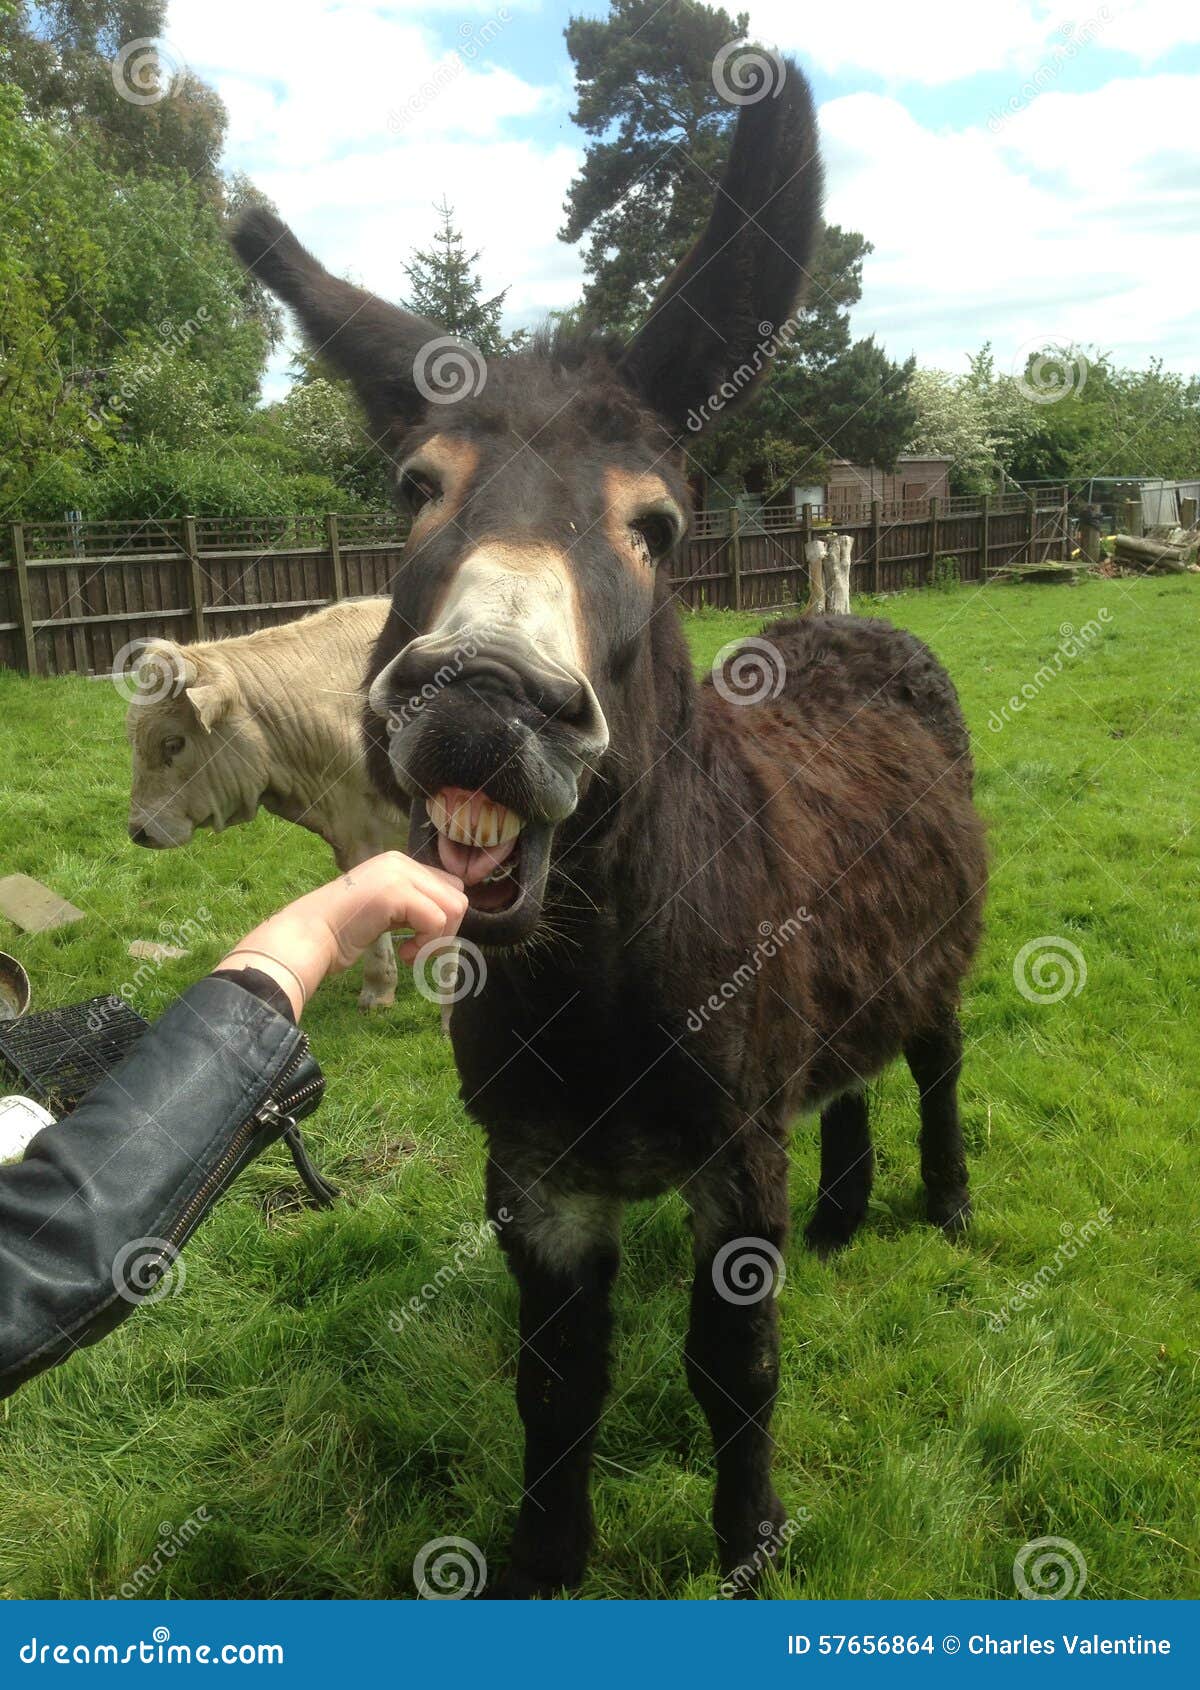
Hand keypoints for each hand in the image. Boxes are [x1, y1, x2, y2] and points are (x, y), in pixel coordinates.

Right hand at [218, 852, 467, 1016]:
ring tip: (411, 953)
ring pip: (454, 908)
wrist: (307, 937)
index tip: (418, 942)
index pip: (447, 887)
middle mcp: (401, 862)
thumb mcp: (384, 911)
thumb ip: (411, 906)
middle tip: (419, 951)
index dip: (442, 921)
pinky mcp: (396, 892)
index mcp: (397, 863)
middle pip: (457, 896)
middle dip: (446, 932)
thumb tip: (448, 919)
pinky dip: (427, 944)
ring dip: (438, 940)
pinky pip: (437, 921)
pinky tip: (403, 952)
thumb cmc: (339, 932)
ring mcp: (398, 873)